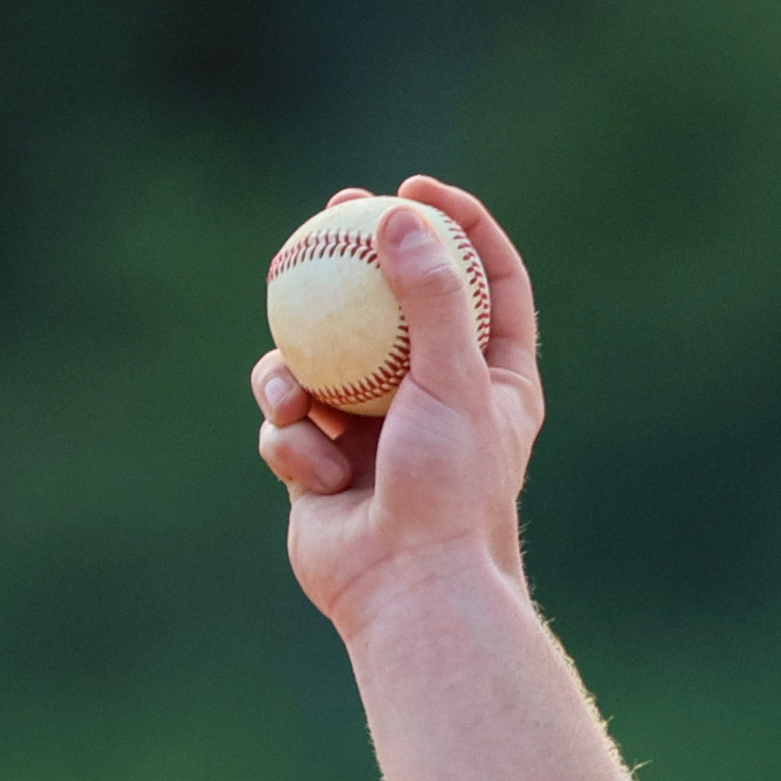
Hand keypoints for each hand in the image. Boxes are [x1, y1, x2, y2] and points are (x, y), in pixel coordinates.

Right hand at [253, 176, 544, 631]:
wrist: (410, 591)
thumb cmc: (449, 492)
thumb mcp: (449, 383)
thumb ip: (431, 300)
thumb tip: (398, 216)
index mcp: (492, 380)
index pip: (489, 282)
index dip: (457, 226)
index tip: (412, 189)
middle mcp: (435, 398)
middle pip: (394, 304)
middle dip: (356, 261)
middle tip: (330, 217)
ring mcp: (374, 431)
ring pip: (317, 361)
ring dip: (293, 373)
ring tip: (295, 400)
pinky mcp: (325, 466)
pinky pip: (288, 426)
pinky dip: (292, 442)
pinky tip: (314, 474)